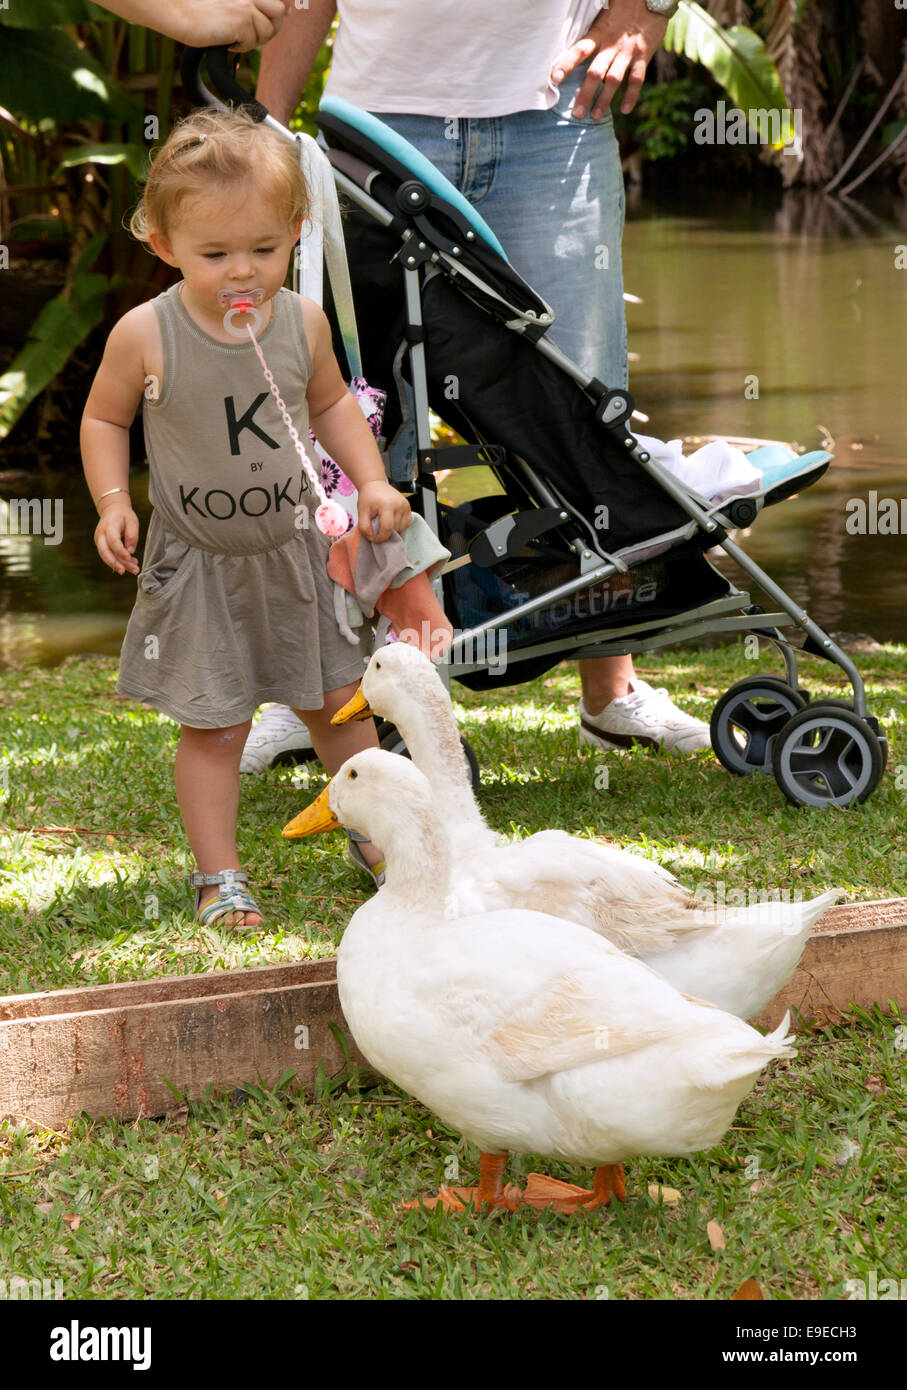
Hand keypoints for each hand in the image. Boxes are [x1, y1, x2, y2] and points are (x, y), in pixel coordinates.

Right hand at [95, 501, 139, 575]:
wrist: (112, 510)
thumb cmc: (123, 515)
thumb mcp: (132, 521)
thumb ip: (132, 535)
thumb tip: (131, 551)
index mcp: (108, 526)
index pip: (112, 541)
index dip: (120, 551)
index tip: (130, 557)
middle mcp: (100, 534)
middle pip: (104, 552)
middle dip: (115, 563)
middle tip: (126, 571)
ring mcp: (99, 540)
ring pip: (106, 556)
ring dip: (119, 565)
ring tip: (134, 569)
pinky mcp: (101, 545)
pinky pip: (108, 556)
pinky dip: (118, 562)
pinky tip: (130, 565)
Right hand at [171, 0, 286, 52]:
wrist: (179, 13)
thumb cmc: (200, 11)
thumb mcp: (230, 5)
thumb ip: (251, 7)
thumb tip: (282, 13)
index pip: (277, 3)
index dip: (274, 16)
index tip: (262, 24)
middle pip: (279, 12)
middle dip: (270, 28)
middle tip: (250, 35)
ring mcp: (246, 5)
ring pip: (267, 31)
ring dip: (253, 40)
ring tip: (234, 38)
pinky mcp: (241, 20)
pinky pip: (252, 43)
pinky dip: (240, 47)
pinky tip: (225, 41)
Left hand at [357, 482, 411, 543]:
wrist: (375, 485)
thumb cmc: (368, 497)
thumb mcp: (361, 511)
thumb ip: (364, 526)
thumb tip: (371, 538)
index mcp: (387, 505)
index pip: (387, 528)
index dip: (381, 537)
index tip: (375, 539)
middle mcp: (399, 505)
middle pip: (395, 529)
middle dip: (386, 533)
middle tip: (377, 528)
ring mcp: (405, 506)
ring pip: (402, 528)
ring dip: (393, 530)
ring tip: (384, 523)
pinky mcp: (408, 507)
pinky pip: (407, 524)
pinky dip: (399, 526)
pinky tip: (392, 521)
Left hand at [550, 1, 667, 117]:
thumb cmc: (623, 7)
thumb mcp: (603, 15)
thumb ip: (591, 32)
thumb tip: (573, 46)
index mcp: (599, 33)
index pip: (579, 50)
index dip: (566, 64)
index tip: (554, 79)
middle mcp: (612, 44)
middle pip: (595, 73)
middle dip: (585, 95)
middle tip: (577, 114)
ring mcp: (628, 51)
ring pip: (614, 80)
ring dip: (604, 100)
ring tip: (595, 116)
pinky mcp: (643, 55)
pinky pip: (637, 79)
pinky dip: (631, 96)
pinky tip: (625, 110)